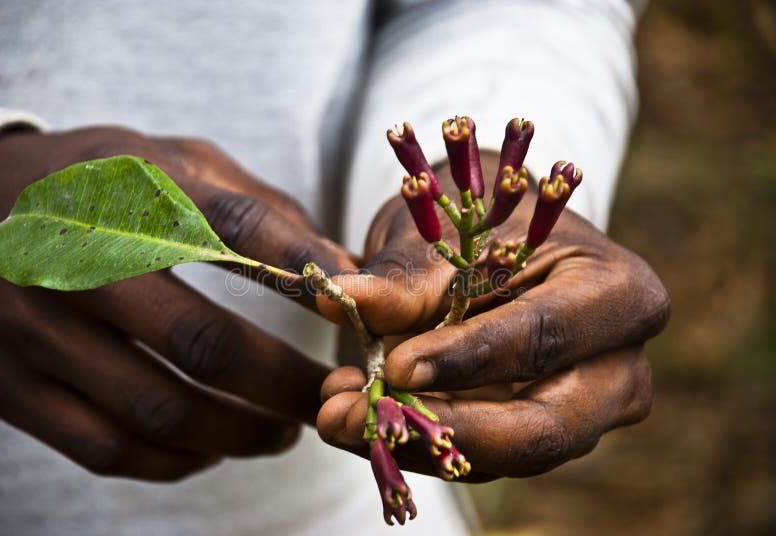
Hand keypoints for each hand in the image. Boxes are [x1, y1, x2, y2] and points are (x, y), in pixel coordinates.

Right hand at [0, 126, 356, 480]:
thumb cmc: (93, 186)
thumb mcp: (165, 158)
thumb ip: (252, 201)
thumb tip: (338, 261)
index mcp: (124, 190)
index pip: (232, 226)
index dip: (303, 269)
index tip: (358, 307)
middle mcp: (74, 260)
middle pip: (203, 342)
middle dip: (285, 383)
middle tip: (330, 396)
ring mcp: (34, 330)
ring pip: (160, 409)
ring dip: (240, 434)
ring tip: (283, 432)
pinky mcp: (10, 385)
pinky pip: (108, 448)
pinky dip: (175, 460)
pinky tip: (211, 449)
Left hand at [316, 153, 669, 479]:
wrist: (499, 244)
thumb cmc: (485, 222)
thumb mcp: (449, 232)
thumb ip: (403, 276)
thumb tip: (340, 299)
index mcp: (619, 296)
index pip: (546, 337)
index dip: (470, 359)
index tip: (397, 368)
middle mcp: (618, 368)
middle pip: (541, 427)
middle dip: (440, 429)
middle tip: (351, 415)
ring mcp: (582, 412)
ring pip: (502, 455)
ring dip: (410, 442)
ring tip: (334, 412)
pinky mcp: (537, 433)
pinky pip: (479, 457)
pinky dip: (412, 441)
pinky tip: (353, 417)